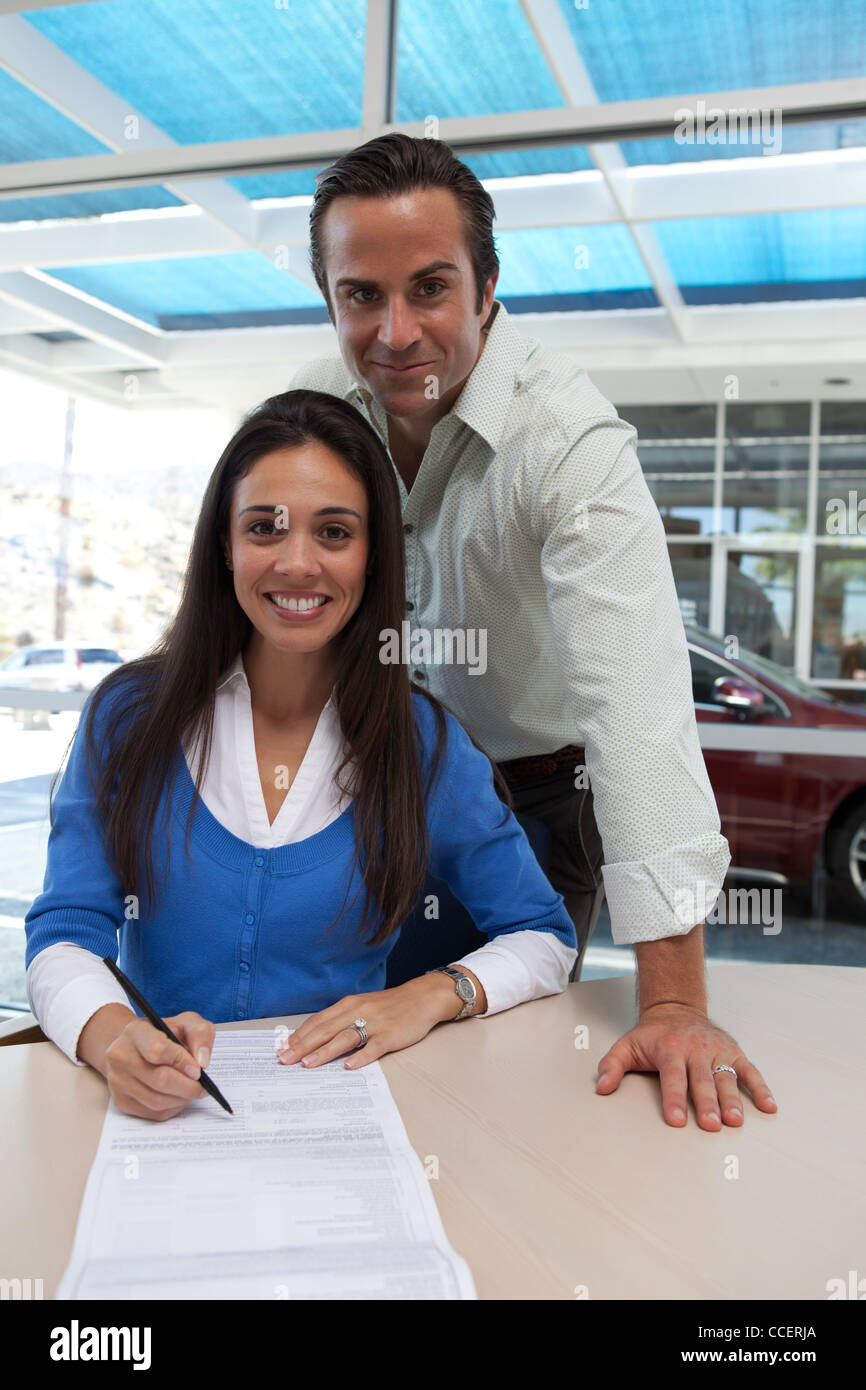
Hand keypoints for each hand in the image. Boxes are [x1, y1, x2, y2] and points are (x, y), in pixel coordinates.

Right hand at [102, 1011, 215, 1122]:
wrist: (135, 1047)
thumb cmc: (164, 1035)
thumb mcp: (186, 1023)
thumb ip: (200, 1034)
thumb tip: (202, 1062)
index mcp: (136, 1032)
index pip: (158, 1049)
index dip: (182, 1062)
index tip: (198, 1069)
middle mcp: (120, 1055)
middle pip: (160, 1080)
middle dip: (188, 1086)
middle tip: (202, 1087)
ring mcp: (117, 1080)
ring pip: (157, 1101)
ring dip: (181, 1099)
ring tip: (191, 1090)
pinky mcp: (121, 1101)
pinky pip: (153, 1113)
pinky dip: (172, 1108)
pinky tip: (177, 1097)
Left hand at [277, 976, 459, 1071]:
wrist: (422, 998)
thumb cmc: (389, 1006)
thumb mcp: (362, 1007)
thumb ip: (341, 1020)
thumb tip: (316, 1037)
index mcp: (349, 1005)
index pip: (318, 1021)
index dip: (299, 1035)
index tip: (282, 1048)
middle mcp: (358, 1012)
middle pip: (326, 1030)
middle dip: (303, 1046)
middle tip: (285, 1060)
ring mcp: (375, 1023)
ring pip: (345, 1037)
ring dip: (324, 1051)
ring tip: (308, 1064)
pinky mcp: (391, 1035)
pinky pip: (373, 1046)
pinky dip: (361, 1056)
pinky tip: (349, 1065)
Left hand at [595, 1003, 776, 1128]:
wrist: (676, 1008)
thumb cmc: (652, 1035)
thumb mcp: (626, 1046)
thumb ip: (612, 1065)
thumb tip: (601, 1087)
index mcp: (669, 1050)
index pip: (672, 1077)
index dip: (674, 1098)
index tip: (676, 1120)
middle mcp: (695, 1050)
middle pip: (702, 1080)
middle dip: (706, 1103)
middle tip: (711, 1125)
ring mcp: (716, 1051)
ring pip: (725, 1077)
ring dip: (732, 1100)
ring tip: (735, 1120)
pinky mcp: (733, 1052)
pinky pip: (748, 1071)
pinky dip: (760, 1088)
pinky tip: (769, 1106)